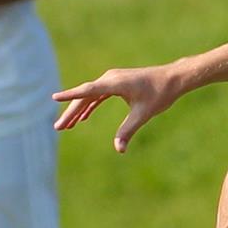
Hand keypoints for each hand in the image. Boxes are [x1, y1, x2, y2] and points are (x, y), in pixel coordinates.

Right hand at [52, 63, 184, 146]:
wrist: (173, 78)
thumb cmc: (160, 94)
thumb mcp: (143, 114)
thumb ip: (128, 131)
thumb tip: (119, 149)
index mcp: (114, 83)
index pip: (87, 91)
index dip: (70, 96)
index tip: (54, 98)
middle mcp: (110, 79)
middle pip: (85, 96)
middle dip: (71, 113)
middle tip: (58, 128)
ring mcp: (113, 80)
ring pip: (90, 96)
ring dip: (79, 111)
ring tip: (67, 126)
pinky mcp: (117, 84)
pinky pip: (98, 95)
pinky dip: (90, 106)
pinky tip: (83, 118)